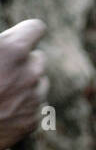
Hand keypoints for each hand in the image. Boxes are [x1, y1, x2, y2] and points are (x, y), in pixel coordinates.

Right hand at [0, 19, 47, 149]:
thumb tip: (2, 42)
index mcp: (12, 50)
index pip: (36, 28)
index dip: (25, 32)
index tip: (20, 36)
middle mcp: (29, 73)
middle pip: (38, 58)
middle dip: (22, 61)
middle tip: (1, 70)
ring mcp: (33, 98)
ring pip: (39, 83)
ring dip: (24, 84)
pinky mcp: (32, 120)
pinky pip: (36, 107)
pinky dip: (22, 107)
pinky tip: (1, 110)